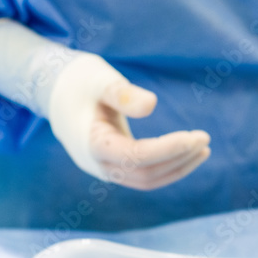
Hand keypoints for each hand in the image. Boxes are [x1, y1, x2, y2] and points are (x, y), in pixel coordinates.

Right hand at [0, 19, 209, 189]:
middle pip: (145, 174)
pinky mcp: (114, 166)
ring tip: (203, 149)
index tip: (194, 137)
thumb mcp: (99, 78)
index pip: (136, 157)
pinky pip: (144, 174)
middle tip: (204, 139)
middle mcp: (98, 164)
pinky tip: (188, 153)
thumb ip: (122, 92)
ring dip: (177, 167)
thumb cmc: (78, 80)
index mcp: (91, 144)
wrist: (54, 90)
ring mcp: (105, 169)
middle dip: (178, 159)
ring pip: (147, 179)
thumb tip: (152, 105)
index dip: (168, 150)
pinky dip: (168, 166)